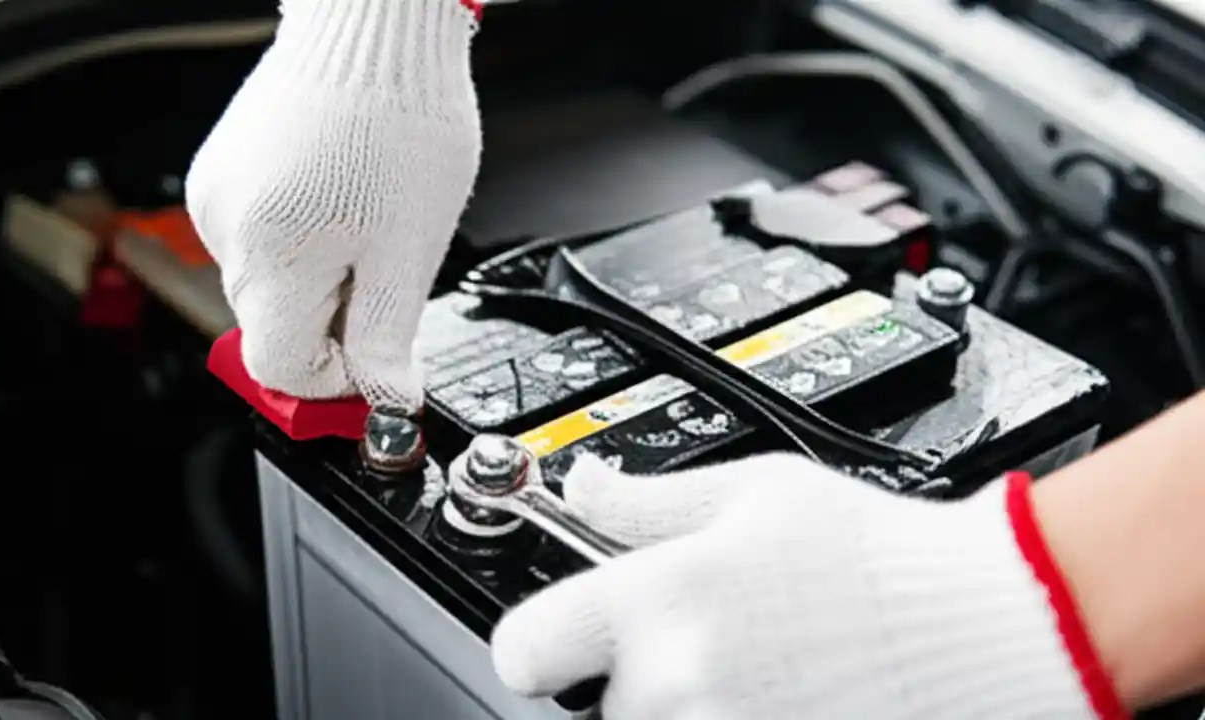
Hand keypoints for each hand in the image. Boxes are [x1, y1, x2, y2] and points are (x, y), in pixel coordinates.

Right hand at [185, 0, 481, 408]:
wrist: (375, 26)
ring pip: (269, 282)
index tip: (377, 363)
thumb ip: (386, 336)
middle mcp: (228, 230)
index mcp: (270, 258)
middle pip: (275, 326)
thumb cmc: (401, 120)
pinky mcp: (221, 171)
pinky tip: (340, 198)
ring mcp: (218, 196)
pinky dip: (301, 238)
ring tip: (367, 219)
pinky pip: (260, 237)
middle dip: (335, 320)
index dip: (337, 379)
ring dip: (320, 277)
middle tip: (387, 269)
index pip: (281, 370)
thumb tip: (384, 398)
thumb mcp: (409, 249)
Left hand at [491, 454, 1122, 719]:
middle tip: (707, 641)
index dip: (537, 639)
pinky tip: (786, 699)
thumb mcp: (758, 493)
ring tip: (759, 674)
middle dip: (638, 676)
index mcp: (663, 600)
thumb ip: (647, 500)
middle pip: (599, 704)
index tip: (555, 637)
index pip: (523, 648)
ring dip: (686, 711)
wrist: (985, 630)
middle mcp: (680, 685)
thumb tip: (582, 486)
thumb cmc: (879, 558)